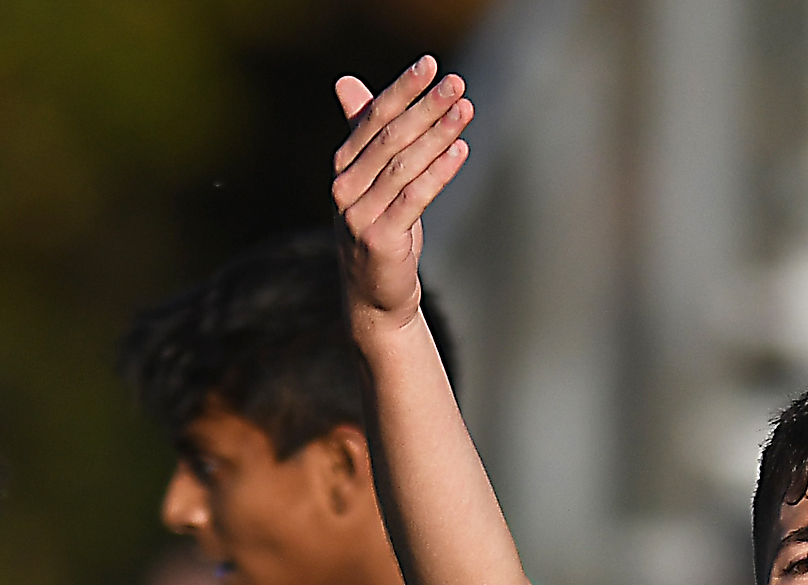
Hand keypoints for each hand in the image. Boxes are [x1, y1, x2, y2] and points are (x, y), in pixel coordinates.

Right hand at [332, 56, 473, 328]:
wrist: (375, 297)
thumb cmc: (380, 230)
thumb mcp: (371, 180)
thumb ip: (364, 132)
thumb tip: (345, 82)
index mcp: (342, 167)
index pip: (373, 117)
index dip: (403, 89)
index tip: (431, 65)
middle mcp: (344, 187)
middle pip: (390, 137)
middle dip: (426, 106)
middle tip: (457, 83)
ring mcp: (359, 214)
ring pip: (404, 164)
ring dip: (438, 134)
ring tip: (465, 110)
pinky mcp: (380, 238)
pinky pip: (415, 197)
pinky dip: (439, 171)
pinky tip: (461, 150)